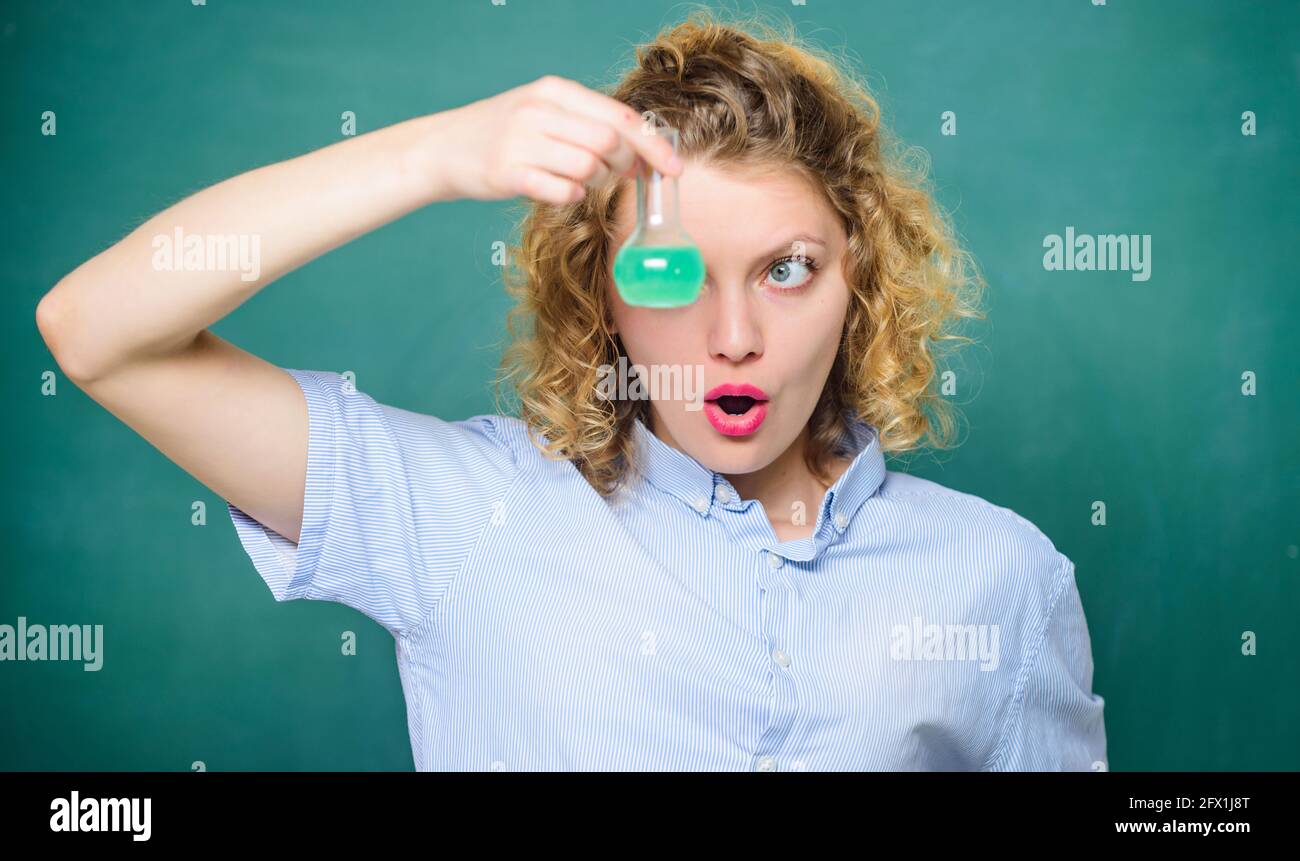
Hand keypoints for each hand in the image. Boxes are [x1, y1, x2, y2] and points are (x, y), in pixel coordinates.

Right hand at [431, 74, 682, 204]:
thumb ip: (588, 125)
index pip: (619, 116)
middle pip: (609, 142)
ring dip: (594, 182)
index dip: (653, 144)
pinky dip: (570, 196)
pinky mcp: (507, 173)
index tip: (674, 168)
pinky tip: (560, 190)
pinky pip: (561, 191)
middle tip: (612, 173)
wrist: (442, 148)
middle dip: (622, 165)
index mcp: (554, 91)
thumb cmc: (502, 134)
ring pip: (588, 168)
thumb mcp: (543, 113)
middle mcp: (539, 111)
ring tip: (576, 180)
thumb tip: (642, 154)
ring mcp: (521, 141)